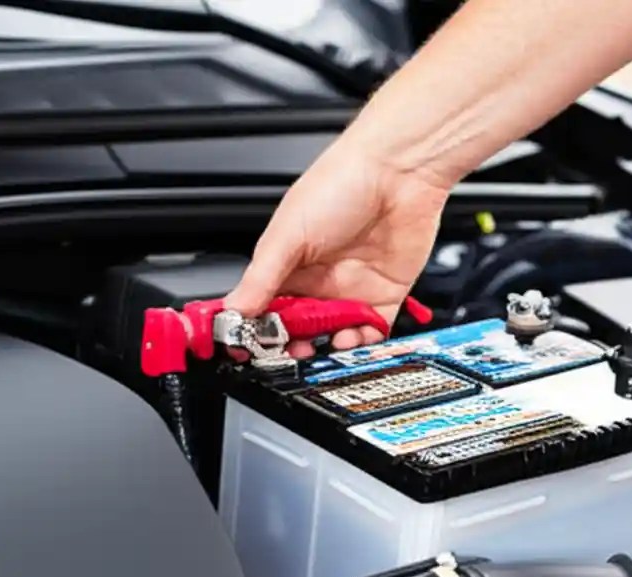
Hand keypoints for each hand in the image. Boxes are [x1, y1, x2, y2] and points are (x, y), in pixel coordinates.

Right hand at [223, 140, 449, 357]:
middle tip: (289, 349)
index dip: (257, 329)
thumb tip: (233, 311)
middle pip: (299, 328)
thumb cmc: (340, 183)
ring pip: (334, 335)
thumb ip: (261, 278)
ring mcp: (351, 289)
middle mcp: (318, 280)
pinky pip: (372, 332)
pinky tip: (351, 339)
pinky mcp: (384, 295)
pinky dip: (362, 343)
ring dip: (327, 348)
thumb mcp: (288, 234)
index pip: (264, 308)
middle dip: (292, 345)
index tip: (250, 346)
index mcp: (287, 263)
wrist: (397, 172)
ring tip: (323, 343)